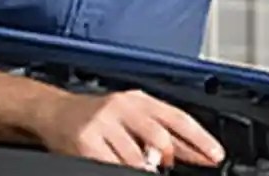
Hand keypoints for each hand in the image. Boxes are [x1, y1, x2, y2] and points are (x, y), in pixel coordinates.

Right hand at [33, 89, 224, 169]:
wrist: (54, 112)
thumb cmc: (97, 116)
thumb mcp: (133, 116)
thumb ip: (161, 133)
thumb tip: (194, 152)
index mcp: (139, 99)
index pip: (178, 118)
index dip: (200, 139)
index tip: (215, 155)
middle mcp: (122, 107)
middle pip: (159, 138)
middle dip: (168, 158)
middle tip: (166, 166)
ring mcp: (103, 124)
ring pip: (136, 158)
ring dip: (143, 168)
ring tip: (142, 166)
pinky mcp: (86, 142)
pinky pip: (111, 165)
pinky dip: (120, 169)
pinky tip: (121, 166)